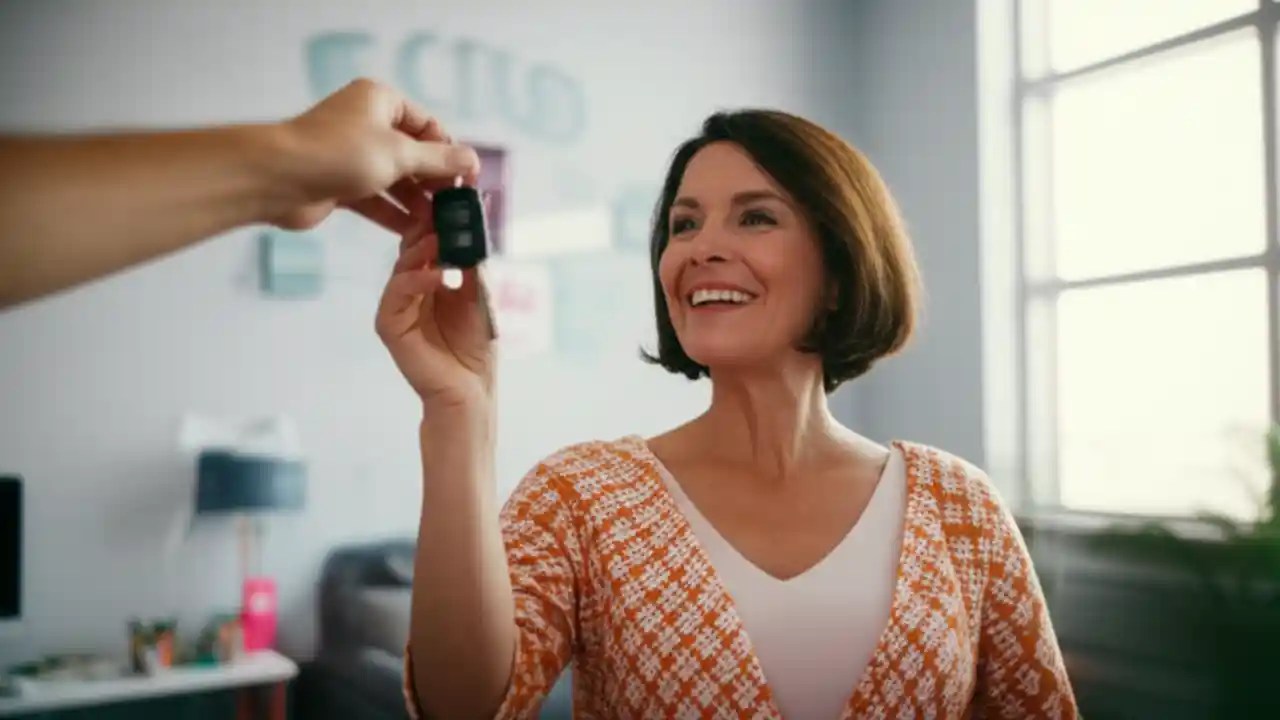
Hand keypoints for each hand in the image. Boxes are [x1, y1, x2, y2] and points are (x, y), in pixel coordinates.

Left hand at [270, 78, 480, 231]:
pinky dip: (393, 213)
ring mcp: (351, 155)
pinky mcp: (340, 183)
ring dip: (416, 202)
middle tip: (456, 208)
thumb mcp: (399, 154)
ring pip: (394, 178)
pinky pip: (375, 197)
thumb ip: (439, 160)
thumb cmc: (341, 154)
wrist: (278, 178)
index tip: (468, 180)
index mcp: (381, 102)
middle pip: (412, 153)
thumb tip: (474, 160)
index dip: (449, 152)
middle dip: (433, 181)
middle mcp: (366, 124)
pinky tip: (413, 233)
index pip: (427, 125)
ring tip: (437, 226)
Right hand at [375, 185, 495, 411]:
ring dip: (421, 249)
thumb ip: (470, 264)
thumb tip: (472, 225)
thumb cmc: (474, 347)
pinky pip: (397, 294)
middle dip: (425, 224)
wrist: (468, 390)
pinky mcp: (390, 324)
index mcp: (430, 278)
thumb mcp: (478, 295)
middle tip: (438, 201)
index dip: (438, 217)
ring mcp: (398, 305)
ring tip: (439, 236)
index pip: (429, 239)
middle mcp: (410, 287)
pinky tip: (438, 274)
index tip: (451, 192)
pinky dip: (417, 280)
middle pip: (411, 246)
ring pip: (402, 266)